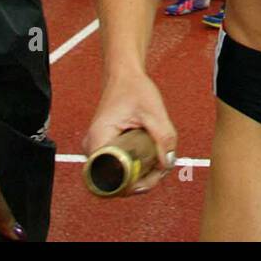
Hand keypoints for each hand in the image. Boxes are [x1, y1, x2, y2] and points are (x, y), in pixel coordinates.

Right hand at [84, 70, 177, 194]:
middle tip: (162, 169)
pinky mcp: (106, 149)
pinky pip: (119, 167)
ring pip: (118, 176)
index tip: (151, 177)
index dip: (132, 186)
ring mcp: (98, 150)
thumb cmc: (134, 88)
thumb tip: (168, 164)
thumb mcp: (153, 111)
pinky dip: (137, 167)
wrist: (124, 74)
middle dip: (140, 181)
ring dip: (140, 175)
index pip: (109, 180)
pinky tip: (152, 159)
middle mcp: (92, 149)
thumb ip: (164, 137)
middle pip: (114, 182)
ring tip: (160, 162)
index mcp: (98, 140)